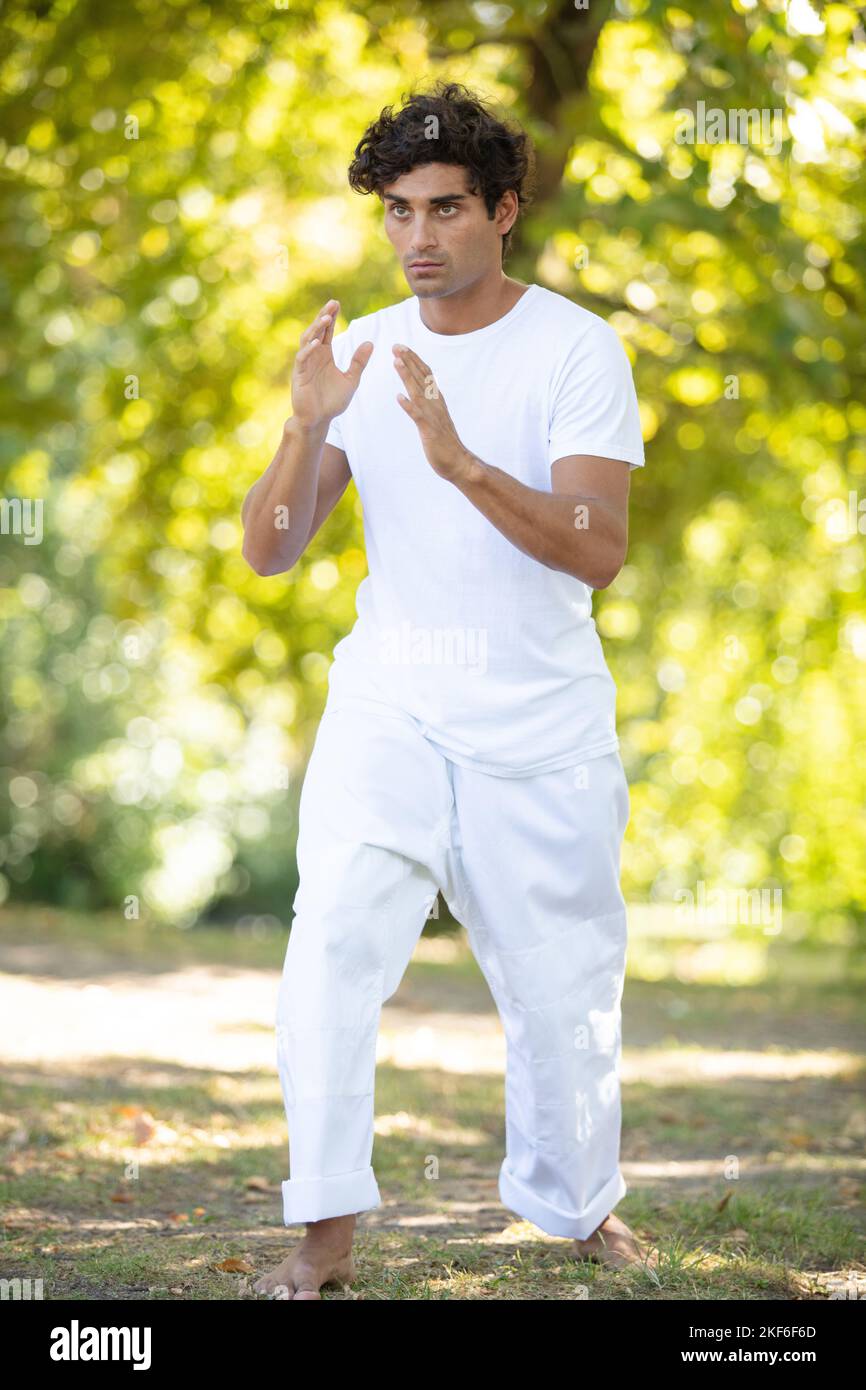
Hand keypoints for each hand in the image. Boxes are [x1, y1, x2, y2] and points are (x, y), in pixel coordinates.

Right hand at [291, 299, 372, 429]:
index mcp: (325, 355)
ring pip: (307, 341)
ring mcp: (305, 365)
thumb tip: (370, 343)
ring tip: (326, 319)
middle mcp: (313, 356)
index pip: (327, 331)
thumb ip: (359, 362)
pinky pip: (302, 359)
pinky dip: (309, 350)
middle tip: (332, 304)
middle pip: (316, 331)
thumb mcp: (351, 380)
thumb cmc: (332, 401)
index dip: (331, 317)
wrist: (319, 420)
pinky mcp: (299, 376)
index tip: (337, 303)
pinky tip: (318, 343)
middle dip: (323, 317)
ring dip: (316, 329)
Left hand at [392, 345, 475, 483]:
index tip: (402, 347)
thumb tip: (410, 394)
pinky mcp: (430, 431)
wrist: (459, 463)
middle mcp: (435, 405)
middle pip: (422, 378)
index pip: (425, 375)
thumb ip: (426, 405)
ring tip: (396, 362)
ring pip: (419, 392)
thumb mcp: (435, 419)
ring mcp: (433, 417)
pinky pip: (418, 417)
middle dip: (409, 361)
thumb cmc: (445, 443)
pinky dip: (409, 407)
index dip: (414, 360)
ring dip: (407, 376)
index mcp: (437, 401)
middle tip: (396, 346)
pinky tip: (399, 398)